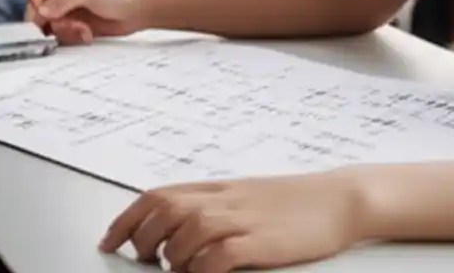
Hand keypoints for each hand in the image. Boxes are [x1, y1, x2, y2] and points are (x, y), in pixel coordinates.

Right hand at [26, 0, 144, 43]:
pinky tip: (88, 35)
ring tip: (84, 30)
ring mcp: (70, 11)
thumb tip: (41, 11)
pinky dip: (73, 37)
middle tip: (68, 25)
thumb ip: (64, 0)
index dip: (36, 3)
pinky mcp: (77, 25)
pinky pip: (63, 35)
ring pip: (51, 26)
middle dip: (52, 21)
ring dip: (65, 31)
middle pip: (40, 11)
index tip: (43, 16)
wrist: (140, 11)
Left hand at [99, 171, 364, 272]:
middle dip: (143, 240)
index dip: (126, 219)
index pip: (158, 195)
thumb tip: (175, 226)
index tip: (110, 242)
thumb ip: (216, 205)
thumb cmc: (299, 201)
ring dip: (172, 257)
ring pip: (186, 233)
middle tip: (146, 261)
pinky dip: (202, 268)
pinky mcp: (264, 242)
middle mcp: (227, 200)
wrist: (343, 199)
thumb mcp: (250, 195)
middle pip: (165, 211)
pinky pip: (219, 256)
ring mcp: (245, 220)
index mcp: (220, 188)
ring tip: (178, 270)